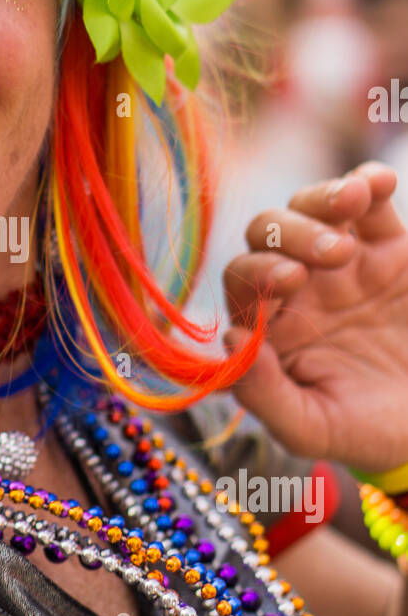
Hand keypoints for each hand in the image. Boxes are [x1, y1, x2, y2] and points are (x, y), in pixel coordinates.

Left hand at [221, 161, 407, 470]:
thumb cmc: (363, 432)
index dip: (258, 274)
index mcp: (266, 326)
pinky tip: (377, 183)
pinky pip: (367, 204)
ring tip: (353, 203)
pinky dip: (367, 184)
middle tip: (334, 257)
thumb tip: (229, 341)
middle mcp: (294, 288)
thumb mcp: (311, 429)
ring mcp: (339, 263)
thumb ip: (263, 394)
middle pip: (267, 235)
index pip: (243, 282)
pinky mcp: (386, 246)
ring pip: (309, 209)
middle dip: (292, 235)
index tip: (290, 284)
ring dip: (323, 199)